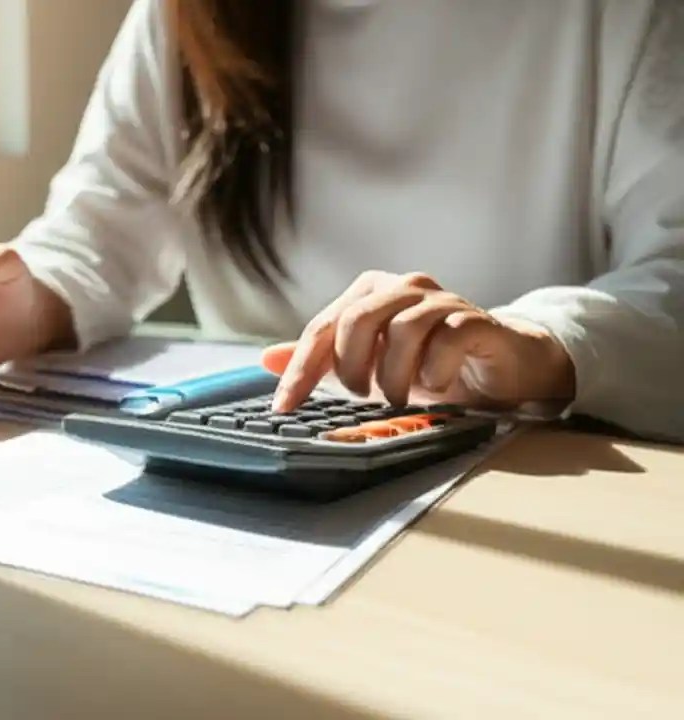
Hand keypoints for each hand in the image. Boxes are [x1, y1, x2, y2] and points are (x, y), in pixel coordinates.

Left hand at [265, 271, 575, 412]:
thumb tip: (266, 359)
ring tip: (403, 397)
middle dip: (352, 370)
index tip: (284, 406)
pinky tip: (437, 386)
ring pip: (402, 330)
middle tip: (364, 397)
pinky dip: (435, 371)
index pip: (322, 328)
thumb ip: (321, 362)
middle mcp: (403, 286)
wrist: (498, 369)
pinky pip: (447, 338)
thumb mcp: (367, 369)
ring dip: (396, 376)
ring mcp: (441, 299)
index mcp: (370, 292)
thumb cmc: (427, 366)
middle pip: (356, 321)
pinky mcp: (476, 318)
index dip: (301, 369)